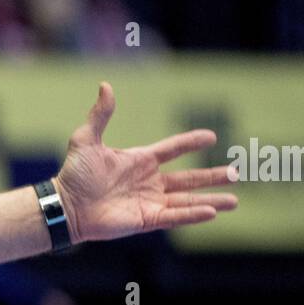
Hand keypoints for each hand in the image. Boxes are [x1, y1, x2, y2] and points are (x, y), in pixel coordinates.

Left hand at [52, 82, 238, 243]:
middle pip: (188, 178)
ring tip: (234, 201)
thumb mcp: (86, 139)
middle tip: (236, 172)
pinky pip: (175, 216)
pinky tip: (212, 212)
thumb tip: (106, 85)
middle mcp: (149, 182)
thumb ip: (100, 115)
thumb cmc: (73, 174)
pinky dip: (193, 214)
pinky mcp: (146, 219)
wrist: (66, 204)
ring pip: (187, 200)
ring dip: (211, 200)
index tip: (211, 137)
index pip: (172, 150)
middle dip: (212, 176)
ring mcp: (149, 201)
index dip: (190, 142)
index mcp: (140, 161)